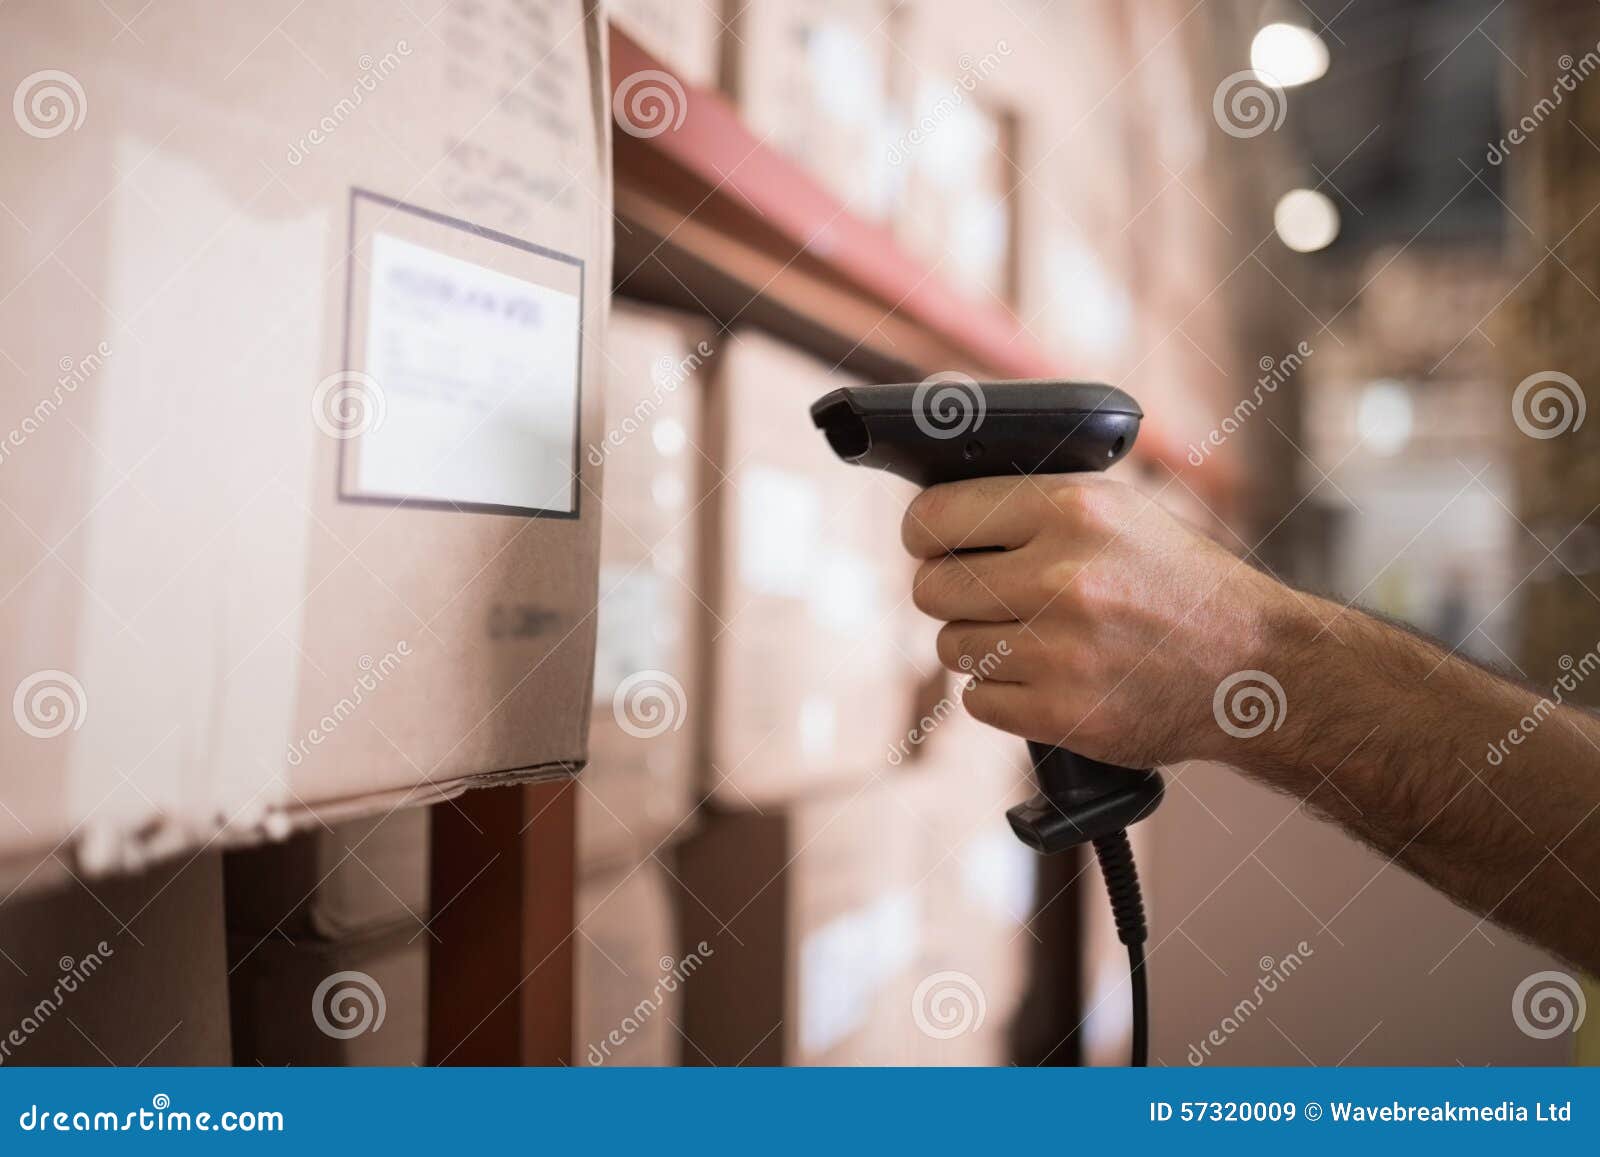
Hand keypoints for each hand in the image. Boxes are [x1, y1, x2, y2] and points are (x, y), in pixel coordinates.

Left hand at [903, 475, 1297, 768]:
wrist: (1253, 667)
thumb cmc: (1179, 584)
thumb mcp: (1120, 512)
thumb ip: (1034, 505)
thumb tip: (940, 513)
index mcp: (1073, 509)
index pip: (935, 516)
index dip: (923, 534)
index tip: (929, 544)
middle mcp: (1064, 575)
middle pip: (932, 588)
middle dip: (950, 596)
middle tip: (988, 600)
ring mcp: (1061, 649)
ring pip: (951, 646)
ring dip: (980, 647)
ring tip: (1036, 639)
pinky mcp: (1062, 712)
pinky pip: (978, 699)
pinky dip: (1002, 694)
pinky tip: (1050, 678)